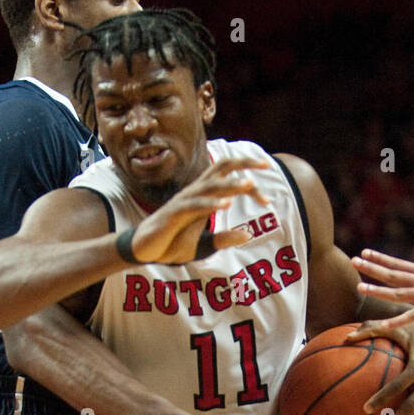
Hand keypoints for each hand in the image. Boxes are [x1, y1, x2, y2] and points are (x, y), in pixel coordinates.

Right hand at [131, 157, 271, 264]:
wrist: (145, 251)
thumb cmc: (172, 243)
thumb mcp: (204, 244)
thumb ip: (224, 239)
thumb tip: (248, 235)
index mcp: (204, 195)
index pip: (229, 176)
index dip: (250, 183)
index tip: (268, 200)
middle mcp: (195, 192)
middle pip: (221, 166)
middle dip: (244, 163)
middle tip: (266, 164)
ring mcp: (184, 201)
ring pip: (210, 185)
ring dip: (231, 184)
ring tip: (249, 185)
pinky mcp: (173, 214)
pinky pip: (194, 205)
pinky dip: (210, 204)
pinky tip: (225, 205)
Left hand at [352, 239, 413, 325]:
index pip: (399, 264)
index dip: (381, 259)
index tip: (365, 253)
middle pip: (393, 274)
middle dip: (372, 268)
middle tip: (354, 261)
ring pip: (397, 292)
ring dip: (377, 290)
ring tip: (359, 287)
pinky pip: (412, 316)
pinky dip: (397, 320)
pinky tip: (383, 324)